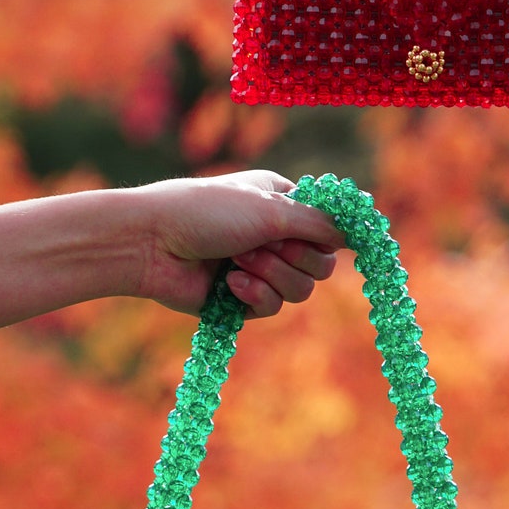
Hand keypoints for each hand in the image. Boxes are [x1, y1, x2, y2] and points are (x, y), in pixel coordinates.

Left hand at [133, 171, 342, 318]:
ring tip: (237, 261)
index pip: (328, 224)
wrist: (152, 244)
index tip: (331, 239)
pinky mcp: (241, 298)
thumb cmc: (207, 212)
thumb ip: (318, 222)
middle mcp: (274, 234)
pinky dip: (254, 295)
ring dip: (271, 275)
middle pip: (321, 263)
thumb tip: (356, 234)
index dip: (330, 234)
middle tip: (264, 244)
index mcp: (281, 202)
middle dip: (294, 257)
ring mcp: (259, 267)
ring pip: (301, 289)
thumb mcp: (269, 208)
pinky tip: (228, 283)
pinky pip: (273, 307)